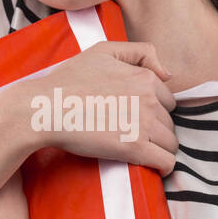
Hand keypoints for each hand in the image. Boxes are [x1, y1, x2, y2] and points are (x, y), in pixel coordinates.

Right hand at [6, 40, 180, 175]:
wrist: (46, 108)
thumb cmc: (68, 80)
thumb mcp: (103, 51)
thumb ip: (141, 53)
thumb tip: (168, 74)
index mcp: (144, 78)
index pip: (168, 100)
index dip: (155, 110)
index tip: (138, 117)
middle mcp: (149, 99)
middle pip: (169, 122)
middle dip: (157, 129)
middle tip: (135, 134)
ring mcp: (143, 124)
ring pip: (171, 142)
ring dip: (161, 147)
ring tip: (143, 150)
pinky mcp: (134, 147)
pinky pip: (166, 161)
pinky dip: (164, 165)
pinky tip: (156, 166)